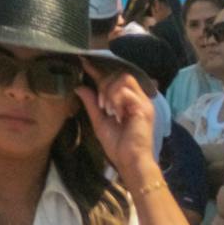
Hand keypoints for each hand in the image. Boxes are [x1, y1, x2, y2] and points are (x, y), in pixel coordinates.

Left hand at [85, 63, 160, 191]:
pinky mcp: (144, 107)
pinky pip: (127, 91)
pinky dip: (117, 99)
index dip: (99, 70)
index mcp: (128, 100)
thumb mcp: (99, 122)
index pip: (113, 78)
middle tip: (101, 104)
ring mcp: (142, 101)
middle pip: (120, 74)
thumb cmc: (117, 145)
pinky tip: (115, 113)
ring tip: (108, 109)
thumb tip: (79, 86)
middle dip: (105, 85)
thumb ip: (91, 104)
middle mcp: (137, 98)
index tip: (84, 63)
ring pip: (124, 78)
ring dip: (111, 91)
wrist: (129, 161)